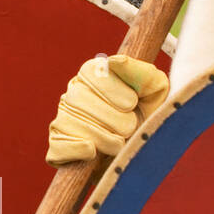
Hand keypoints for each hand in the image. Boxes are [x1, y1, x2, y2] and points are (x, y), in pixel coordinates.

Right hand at [46, 54, 168, 165]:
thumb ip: (141, 72)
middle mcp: (72, 94)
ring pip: (69, 122)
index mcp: (92, 76)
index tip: (132, 103)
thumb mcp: (156, 92)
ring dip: (102, 137)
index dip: (111, 89)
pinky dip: (76, 149)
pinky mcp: (58, 146)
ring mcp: (62, 120)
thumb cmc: (150, 116)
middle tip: (130, 127)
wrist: (144, 151)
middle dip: (111, 117)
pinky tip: (93, 152)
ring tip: (120, 142)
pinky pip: (57, 145)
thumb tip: (114, 62)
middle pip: (78, 98)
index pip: (89, 73)